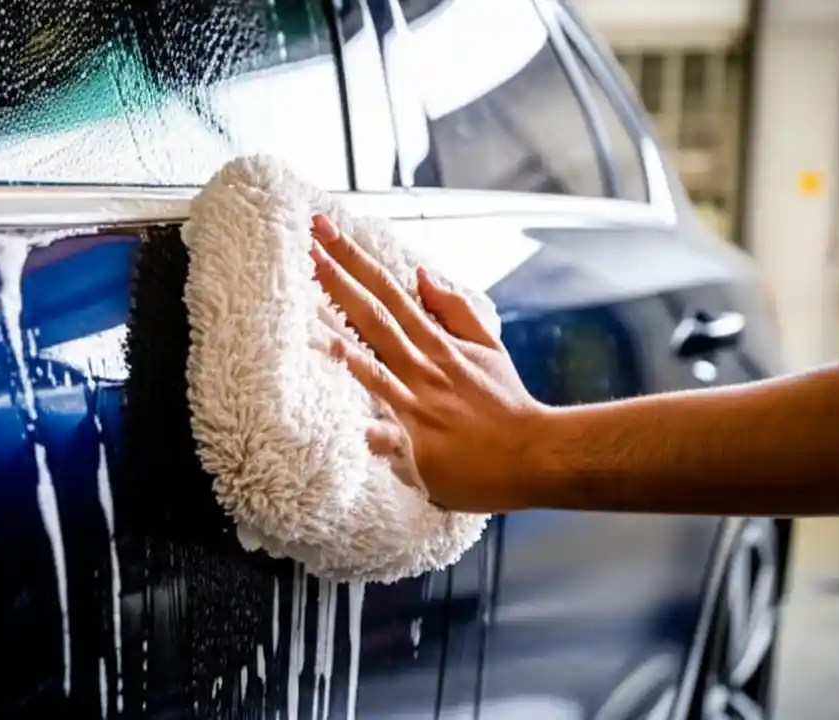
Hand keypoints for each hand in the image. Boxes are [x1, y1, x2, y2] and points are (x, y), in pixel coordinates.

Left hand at [309, 214, 548, 510]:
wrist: (537, 455)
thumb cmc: (507, 405)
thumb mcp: (488, 347)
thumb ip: (454, 309)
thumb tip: (421, 272)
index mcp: (436, 343)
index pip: (389, 290)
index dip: (354, 258)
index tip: (324, 228)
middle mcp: (422, 368)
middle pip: (373, 317)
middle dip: (336, 280)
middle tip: (304, 246)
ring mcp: (417, 406)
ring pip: (370, 368)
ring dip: (336, 341)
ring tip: (302, 314)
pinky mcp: (417, 449)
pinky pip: (382, 436)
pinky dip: (361, 427)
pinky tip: (334, 417)